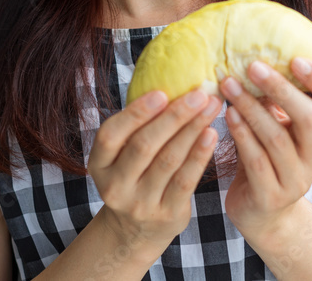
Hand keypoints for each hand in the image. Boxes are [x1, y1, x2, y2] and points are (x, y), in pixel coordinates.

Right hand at [88, 89, 222, 247]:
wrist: (137, 230)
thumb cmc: (134, 176)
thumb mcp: (121, 156)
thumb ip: (135, 127)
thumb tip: (166, 80)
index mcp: (99, 164)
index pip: (111, 135)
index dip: (135, 113)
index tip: (162, 92)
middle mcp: (115, 186)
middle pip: (144, 145)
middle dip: (174, 116)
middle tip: (199, 93)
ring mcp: (140, 203)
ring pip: (169, 160)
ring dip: (192, 129)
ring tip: (211, 107)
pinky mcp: (166, 214)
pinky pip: (186, 180)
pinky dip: (200, 155)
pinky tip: (212, 134)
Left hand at [219, 57, 311, 237]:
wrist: (262, 214)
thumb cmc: (266, 159)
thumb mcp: (278, 129)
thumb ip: (275, 102)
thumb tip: (256, 53)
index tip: (296, 58)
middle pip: (311, 119)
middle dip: (282, 89)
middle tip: (253, 65)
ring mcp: (295, 179)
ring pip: (278, 139)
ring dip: (252, 108)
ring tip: (229, 84)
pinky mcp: (272, 196)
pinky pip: (257, 161)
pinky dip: (242, 135)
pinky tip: (228, 115)